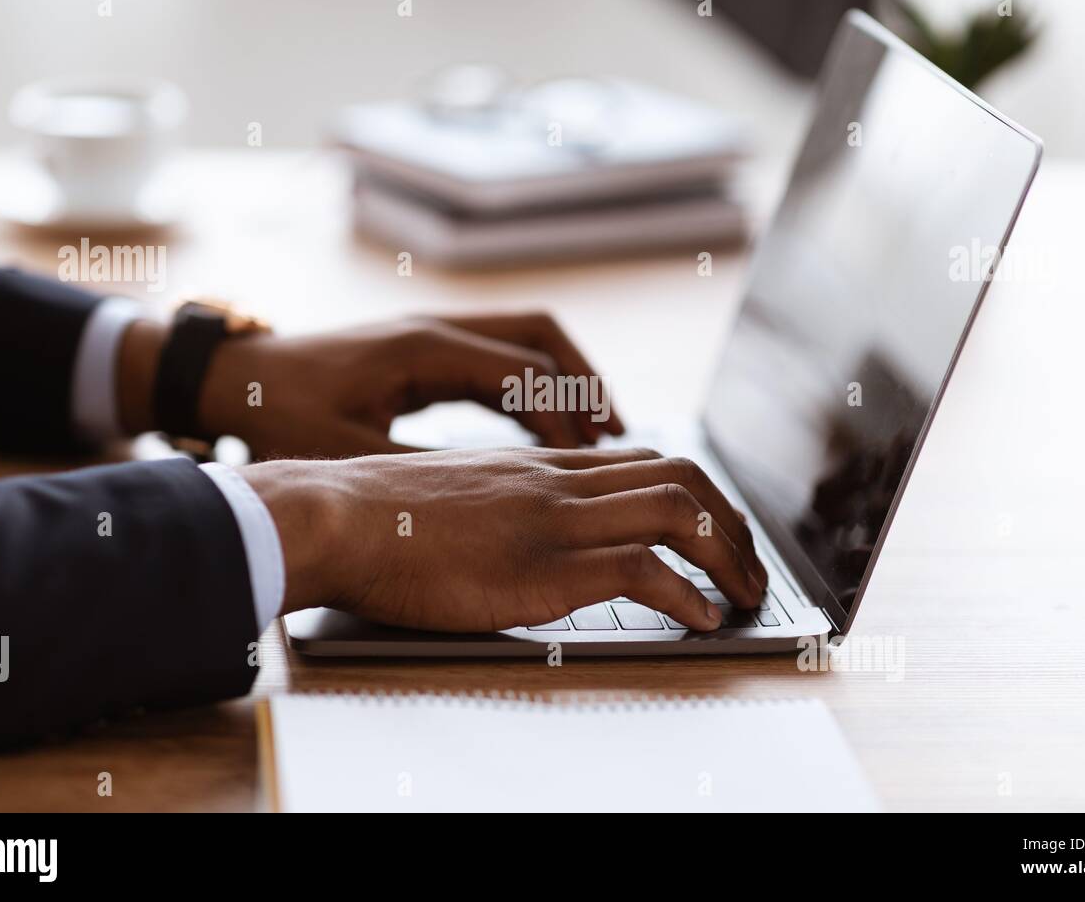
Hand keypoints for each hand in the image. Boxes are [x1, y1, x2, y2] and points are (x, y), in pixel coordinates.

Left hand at [116, 311, 622, 456]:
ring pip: (524, 345)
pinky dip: (531, 393)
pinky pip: (498, 364)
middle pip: (541, 337)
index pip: (524, 370)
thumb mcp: (347, 454)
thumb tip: (488, 497)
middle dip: (585, 382)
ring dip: (563, 385)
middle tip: (618, 434)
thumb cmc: (278, 413)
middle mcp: (437, 332)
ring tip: (600, 436)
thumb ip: (417, 470)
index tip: (596, 458)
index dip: (566, 414)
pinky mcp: (423, 356)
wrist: (230, 377)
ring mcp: (431, 339)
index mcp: (424, 351)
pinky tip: (546, 435)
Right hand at [241, 447, 768, 631]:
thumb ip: (505, 509)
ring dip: (729, 558)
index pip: (645, 462)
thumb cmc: (381, 518)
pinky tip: (703, 621)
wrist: (335, 515)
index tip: (715, 530)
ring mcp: (555, 520)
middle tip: (749, 565)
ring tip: (746, 595)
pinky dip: (688, 596)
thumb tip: (525, 538)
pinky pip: (643, 568)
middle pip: (681, 478)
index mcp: (540, 468)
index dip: (696, 496)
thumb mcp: (457, 498)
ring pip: (678, 514)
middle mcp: (560, 483)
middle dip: (732, 523)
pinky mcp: (543, 564)